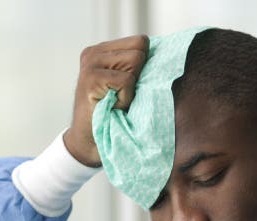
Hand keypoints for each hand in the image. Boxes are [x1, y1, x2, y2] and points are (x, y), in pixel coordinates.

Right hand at [63, 34, 148, 167]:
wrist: (90, 143)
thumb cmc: (114, 117)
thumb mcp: (126, 87)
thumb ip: (137, 67)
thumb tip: (166, 56)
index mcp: (102, 51)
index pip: (141, 41)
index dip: (143, 66)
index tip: (128, 87)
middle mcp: (94, 53)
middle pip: (140, 48)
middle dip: (138, 75)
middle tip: (121, 95)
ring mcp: (90, 64)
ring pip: (135, 61)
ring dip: (131, 87)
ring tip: (117, 100)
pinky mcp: (91, 78)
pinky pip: (127, 80)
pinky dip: (125, 97)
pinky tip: (113, 106)